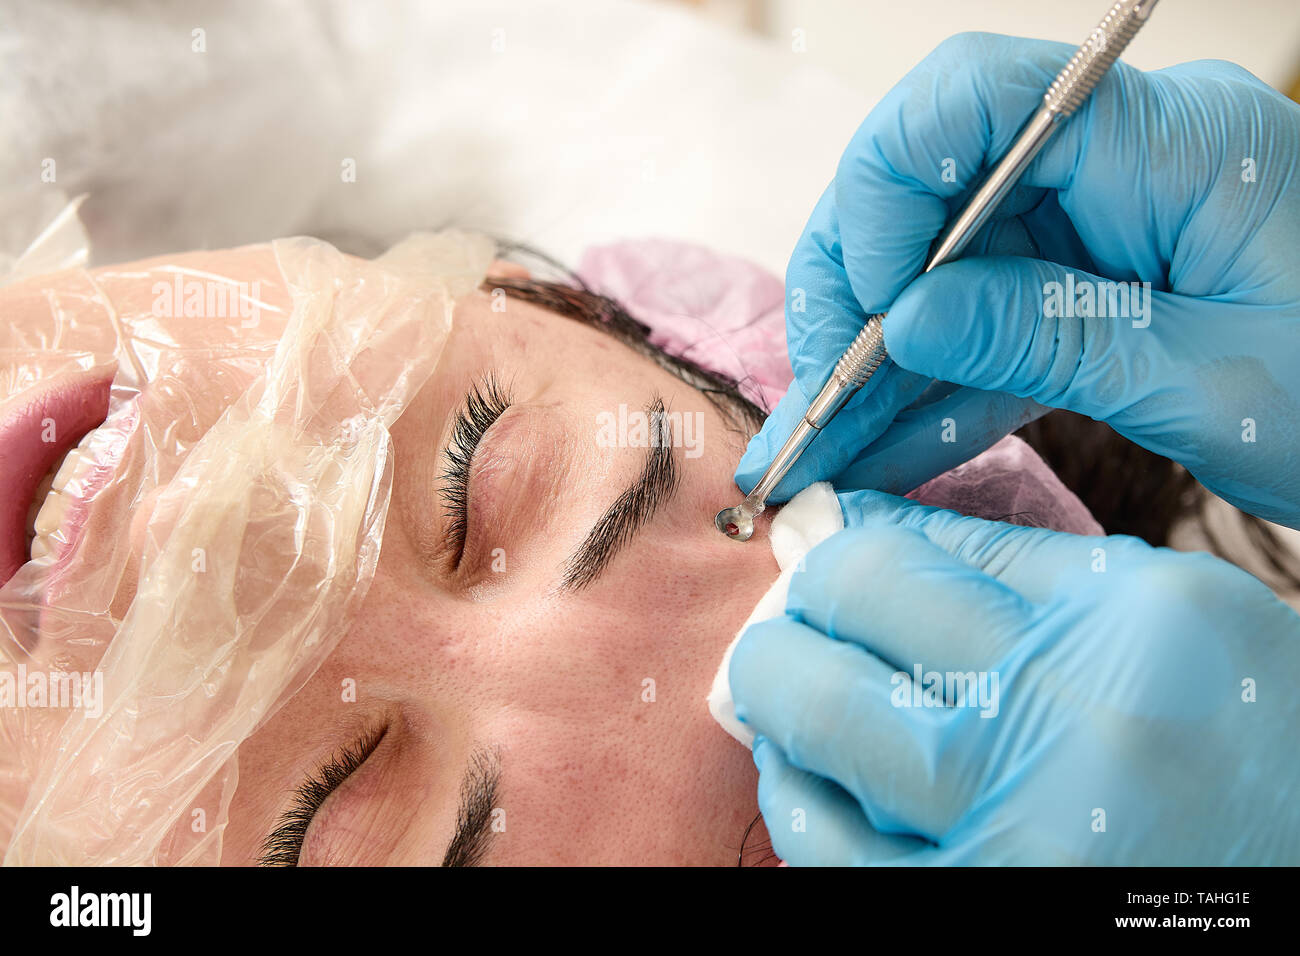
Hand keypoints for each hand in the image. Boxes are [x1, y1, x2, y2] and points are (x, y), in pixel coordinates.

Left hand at [730, 489, 1299, 863]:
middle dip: (793, 608)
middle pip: (843, 620)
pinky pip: (825, 852)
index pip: (907, 552)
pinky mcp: (979, 916)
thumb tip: (854, 524)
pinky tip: (812, 775)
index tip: (817, 550)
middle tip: (794, 618)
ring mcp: (1020, 838)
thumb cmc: (1254, 736)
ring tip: (790, 690)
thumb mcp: (1168, 616)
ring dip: (776, 697)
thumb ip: (1010, 564)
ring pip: (814, 730)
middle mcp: (1069, 724)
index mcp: (1129, 624)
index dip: (838, 548)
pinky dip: (796, 798)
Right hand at [737, 34, 1299, 527]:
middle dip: (853, 289)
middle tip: (816, 392)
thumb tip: (902, 316)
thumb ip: (1047, 336)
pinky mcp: (1096, 287)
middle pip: (934, 186)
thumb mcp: (1207, 383)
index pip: (980, 100)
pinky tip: (881, 450)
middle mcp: (1121, 167)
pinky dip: (934, 390)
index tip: (866, 299)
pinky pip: (988, 326)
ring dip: (877, 361)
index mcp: (1173, 147)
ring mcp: (1103, 227)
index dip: (888, 186)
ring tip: (824, 449)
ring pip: (943, 269)